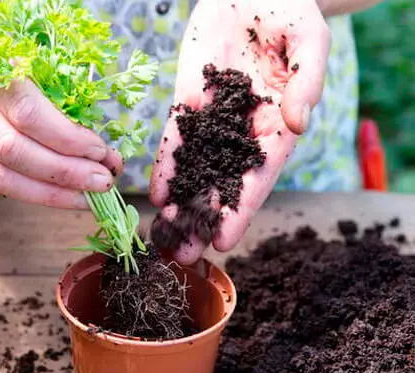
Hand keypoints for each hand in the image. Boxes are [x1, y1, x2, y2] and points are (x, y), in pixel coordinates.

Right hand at [0, 45, 122, 208]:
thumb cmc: (20, 70)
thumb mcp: (44, 69)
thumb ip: (70, 104)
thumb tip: (105, 156)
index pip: (27, 111)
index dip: (66, 137)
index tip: (99, 151)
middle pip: (10, 147)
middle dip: (63, 171)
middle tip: (101, 181)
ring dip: (50, 193)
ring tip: (88, 197)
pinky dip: (36, 195)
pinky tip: (66, 197)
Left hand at [150, 0, 330, 262]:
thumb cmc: (290, 11)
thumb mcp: (308, 40)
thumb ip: (306, 81)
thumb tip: (297, 122)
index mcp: (278, 126)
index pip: (258, 177)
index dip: (241, 209)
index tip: (224, 240)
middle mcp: (244, 133)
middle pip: (222, 184)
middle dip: (203, 220)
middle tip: (184, 256)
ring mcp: (214, 121)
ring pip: (195, 170)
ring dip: (180, 204)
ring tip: (163, 238)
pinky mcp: (189, 105)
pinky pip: (176, 141)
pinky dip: (167, 167)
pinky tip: (156, 194)